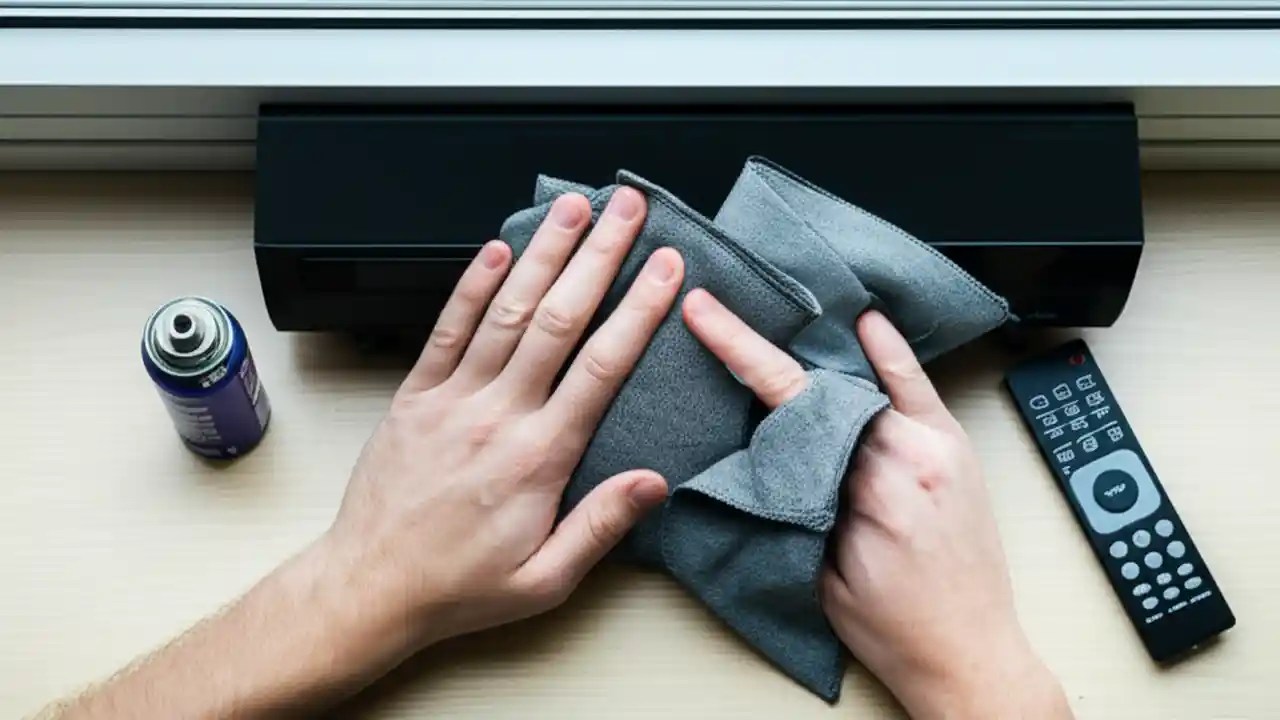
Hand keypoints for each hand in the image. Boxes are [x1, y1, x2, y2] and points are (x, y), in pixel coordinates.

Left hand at [328, 188, 681, 659]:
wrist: (371, 587)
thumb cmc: (459, 585)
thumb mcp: (545, 580)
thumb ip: (601, 525)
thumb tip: (653, 482)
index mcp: (538, 458)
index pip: (602, 367)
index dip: (639, 310)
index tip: (666, 269)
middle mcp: (497, 416)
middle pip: (559, 319)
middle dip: (600, 257)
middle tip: (629, 211)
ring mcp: (452, 400)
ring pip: (506, 311)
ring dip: (543, 254)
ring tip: (573, 208)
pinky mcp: (414, 396)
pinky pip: (447, 329)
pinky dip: (472, 285)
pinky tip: (497, 249)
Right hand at [681, 290, 1069, 718]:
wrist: (969, 655)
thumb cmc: (895, 630)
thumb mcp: (820, 575)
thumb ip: (794, 510)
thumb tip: (764, 455)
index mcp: (860, 490)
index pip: (786, 401)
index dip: (740, 350)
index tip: (706, 315)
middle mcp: (902, 459)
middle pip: (819, 386)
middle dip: (767, 350)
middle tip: (721, 314)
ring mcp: (935, 449)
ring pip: (862, 384)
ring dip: (817, 358)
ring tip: (777, 323)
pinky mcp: (956, 451)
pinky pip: (920, 387)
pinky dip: (893, 353)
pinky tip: (869, 323)